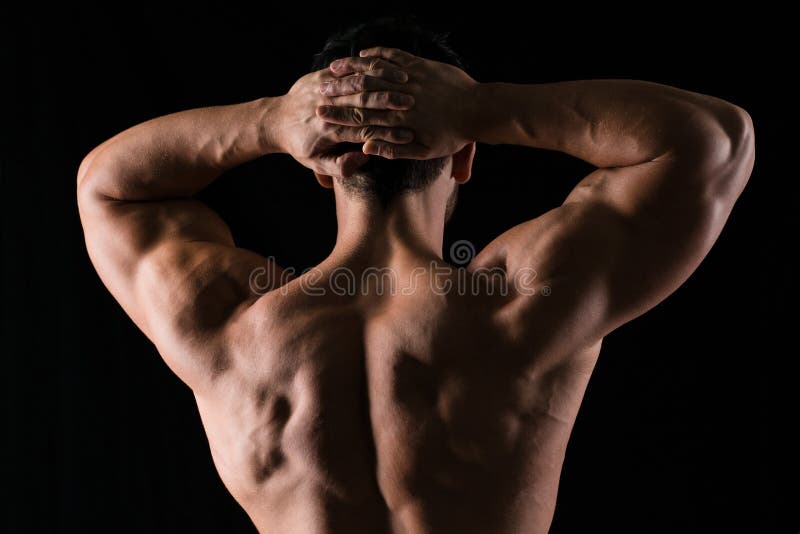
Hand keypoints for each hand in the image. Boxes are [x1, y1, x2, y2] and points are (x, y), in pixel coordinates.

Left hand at [275, 58, 414, 175]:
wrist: (276, 120)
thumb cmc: (300, 145)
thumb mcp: (317, 164)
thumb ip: (341, 166)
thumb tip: (364, 157)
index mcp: (327, 130)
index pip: (363, 131)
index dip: (387, 134)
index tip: (408, 136)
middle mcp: (325, 106)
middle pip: (363, 103)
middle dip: (389, 103)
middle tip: (413, 104)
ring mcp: (322, 88)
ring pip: (357, 82)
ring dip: (383, 81)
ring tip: (406, 81)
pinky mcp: (320, 75)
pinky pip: (347, 69)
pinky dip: (368, 68)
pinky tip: (387, 68)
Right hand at [316, 47, 477, 159]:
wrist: (480, 111)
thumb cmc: (453, 136)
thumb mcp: (424, 151)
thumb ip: (393, 150)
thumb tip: (366, 148)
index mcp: (400, 122)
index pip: (362, 118)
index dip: (339, 117)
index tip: (320, 117)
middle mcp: (402, 98)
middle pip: (362, 95)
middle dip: (337, 94)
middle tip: (317, 94)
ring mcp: (412, 79)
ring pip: (375, 73)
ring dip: (351, 71)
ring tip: (331, 71)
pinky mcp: (421, 65)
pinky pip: (394, 56)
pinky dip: (377, 54)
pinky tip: (362, 54)